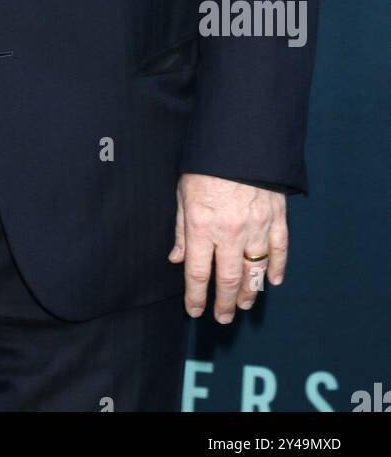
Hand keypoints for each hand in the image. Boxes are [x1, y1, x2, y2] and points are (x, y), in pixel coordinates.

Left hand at [168, 174, 287, 322]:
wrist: (241, 138)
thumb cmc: (207, 164)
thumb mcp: (183, 193)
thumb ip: (181, 230)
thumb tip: (177, 259)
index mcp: (202, 226)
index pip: (198, 274)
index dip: (196, 297)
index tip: (195, 310)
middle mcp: (230, 232)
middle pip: (228, 280)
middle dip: (225, 303)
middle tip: (223, 318)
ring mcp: (256, 227)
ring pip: (255, 271)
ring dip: (250, 293)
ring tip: (244, 305)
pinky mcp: (277, 218)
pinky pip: (279, 250)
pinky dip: (277, 268)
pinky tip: (272, 281)